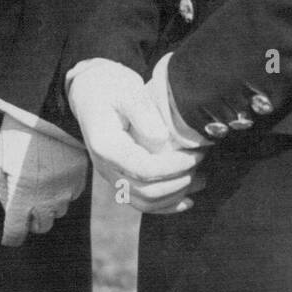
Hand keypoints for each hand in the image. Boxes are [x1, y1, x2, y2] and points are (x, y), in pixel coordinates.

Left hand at [0, 117, 88, 246]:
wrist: (48, 108)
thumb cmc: (17, 133)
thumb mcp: (1, 160)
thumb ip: (4, 189)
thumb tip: (9, 210)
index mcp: (21, 196)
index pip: (15, 234)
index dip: (11, 236)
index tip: (10, 233)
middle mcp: (46, 199)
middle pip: (40, 227)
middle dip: (32, 220)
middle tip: (27, 204)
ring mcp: (65, 189)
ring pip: (58, 212)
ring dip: (49, 205)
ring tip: (42, 183)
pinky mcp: (79, 178)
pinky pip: (72, 195)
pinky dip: (64, 190)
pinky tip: (56, 172)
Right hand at [67, 60, 204, 214]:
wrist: (90, 92)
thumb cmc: (110, 86)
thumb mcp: (126, 89)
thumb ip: (142, 111)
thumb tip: (162, 138)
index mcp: (106, 146)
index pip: (143, 168)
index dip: (173, 166)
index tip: (195, 154)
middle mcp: (106, 167)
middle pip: (145, 191)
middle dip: (179, 181)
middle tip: (201, 161)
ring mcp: (113, 175)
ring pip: (145, 203)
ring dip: (176, 195)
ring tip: (201, 178)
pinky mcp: (121, 177)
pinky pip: (142, 202)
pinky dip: (166, 205)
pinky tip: (187, 200)